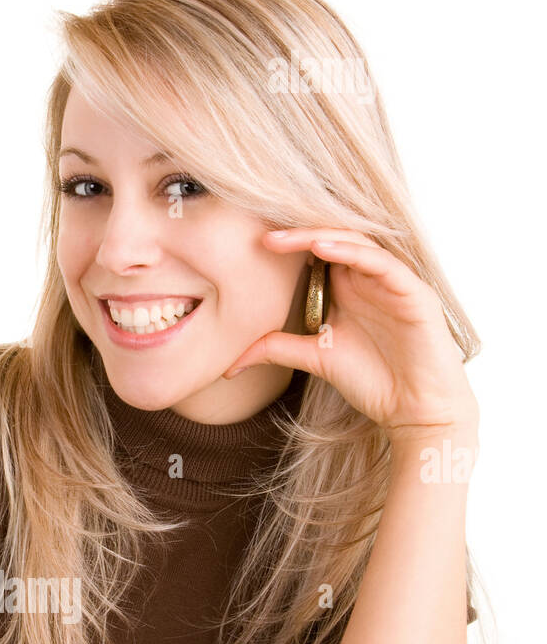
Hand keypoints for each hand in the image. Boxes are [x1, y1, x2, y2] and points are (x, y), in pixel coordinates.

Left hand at [226, 228, 479, 443]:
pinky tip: (325, 248)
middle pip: (335, 238)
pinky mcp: (414, 293)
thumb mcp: (315, 357)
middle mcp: (370, 278)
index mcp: (348, 286)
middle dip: (299, 234)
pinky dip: (354, 252)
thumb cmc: (373, 380)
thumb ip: (277, 348)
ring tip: (286, 238)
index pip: (317, 252)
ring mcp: (392, 282)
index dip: (288, 244)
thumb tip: (229, 362)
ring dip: (320, 236)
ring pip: (357, 242)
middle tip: (263, 235)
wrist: (415, 410)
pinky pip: (383, 262)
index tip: (251, 246)